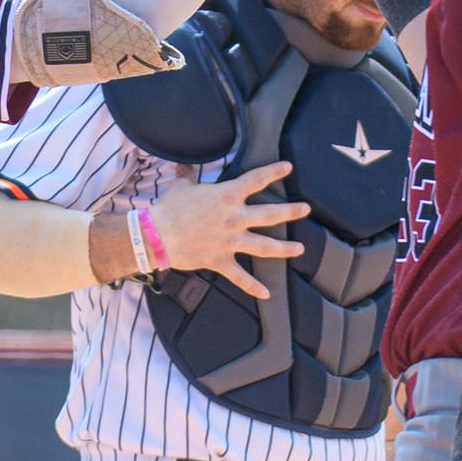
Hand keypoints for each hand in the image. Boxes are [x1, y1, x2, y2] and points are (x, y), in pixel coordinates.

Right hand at [149, 160, 308, 299]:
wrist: (156, 235)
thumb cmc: (168, 208)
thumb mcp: (180, 186)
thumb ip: (187, 175)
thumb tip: (184, 166)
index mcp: (226, 196)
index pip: (256, 180)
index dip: (274, 172)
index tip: (288, 168)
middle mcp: (234, 218)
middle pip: (270, 214)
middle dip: (290, 211)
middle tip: (306, 209)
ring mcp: (230, 241)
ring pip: (264, 246)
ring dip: (284, 248)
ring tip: (300, 249)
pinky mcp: (221, 260)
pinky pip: (240, 277)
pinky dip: (253, 287)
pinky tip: (267, 294)